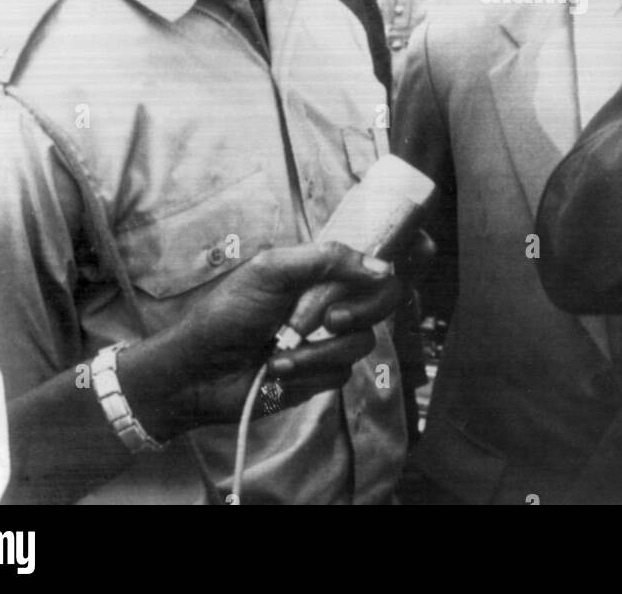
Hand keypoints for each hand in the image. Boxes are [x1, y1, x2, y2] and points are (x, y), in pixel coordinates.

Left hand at [126, 241, 401, 434]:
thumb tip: (383, 266)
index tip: (424, 246)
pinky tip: (277, 370)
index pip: (378, 254)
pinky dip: (309, 371)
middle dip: (362, 309)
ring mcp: (331, 339)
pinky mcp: (323, 375)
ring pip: (363, 341)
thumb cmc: (226, 312)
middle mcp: (335, 301)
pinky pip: (341, 372)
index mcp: (323, 269)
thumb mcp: (271, 270)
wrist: (197, 371)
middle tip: (328, 319)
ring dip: (318, 350)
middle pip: (386, 298)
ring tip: (279, 351)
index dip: (409, 249)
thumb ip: (327, 260)